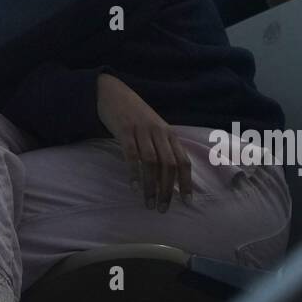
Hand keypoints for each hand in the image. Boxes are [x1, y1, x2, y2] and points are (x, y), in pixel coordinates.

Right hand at [95, 74, 191, 212]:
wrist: (114, 93)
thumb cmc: (136, 116)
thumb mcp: (154, 129)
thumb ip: (163, 148)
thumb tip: (169, 178)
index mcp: (169, 134)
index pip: (183, 161)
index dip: (186, 182)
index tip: (187, 202)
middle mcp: (158, 132)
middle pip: (169, 164)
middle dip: (168, 189)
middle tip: (163, 209)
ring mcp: (142, 130)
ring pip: (151, 162)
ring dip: (151, 185)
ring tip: (149, 203)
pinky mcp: (124, 130)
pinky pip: (131, 154)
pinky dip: (134, 172)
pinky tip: (134, 187)